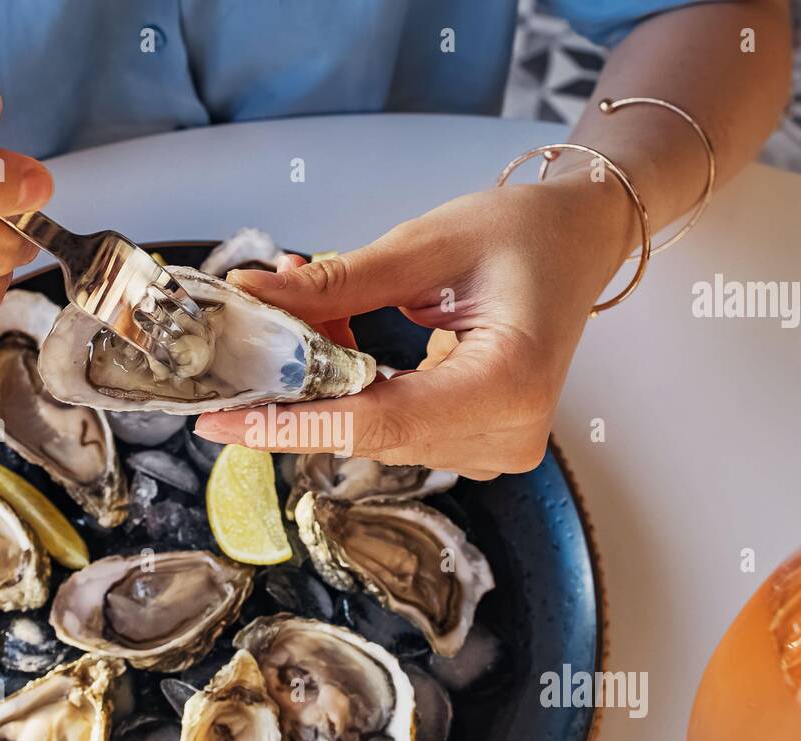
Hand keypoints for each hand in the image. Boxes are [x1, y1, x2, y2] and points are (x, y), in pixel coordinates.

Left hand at [194, 176, 633, 477]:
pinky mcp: (480, 445)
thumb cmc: (524, 232)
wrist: (579, 241)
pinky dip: (356, 388)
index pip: (377, 422)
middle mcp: (505, 435)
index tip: (220, 421)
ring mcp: (496, 449)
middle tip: (252, 329)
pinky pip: (395, 427)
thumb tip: (252, 296)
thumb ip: (339, 283)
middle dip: (301, 387)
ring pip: (374, 432)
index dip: (291, 424)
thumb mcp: (429, 244)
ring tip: (309, 313)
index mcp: (507, 385)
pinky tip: (339, 341)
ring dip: (327, 382)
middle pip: (369, 432)